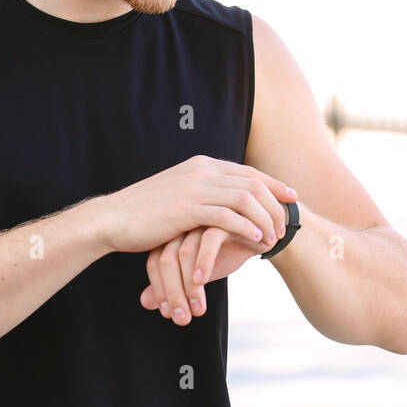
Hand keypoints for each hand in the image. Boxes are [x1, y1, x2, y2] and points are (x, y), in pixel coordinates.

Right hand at [102, 155, 296, 253]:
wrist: (113, 218)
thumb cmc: (146, 212)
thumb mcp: (179, 192)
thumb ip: (203, 190)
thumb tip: (225, 198)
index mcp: (202, 165)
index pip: (248, 172)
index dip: (274, 185)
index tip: (293, 197)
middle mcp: (202, 171)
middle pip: (253, 183)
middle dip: (275, 205)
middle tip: (286, 227)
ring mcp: (194, 188)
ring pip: (245, 199)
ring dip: (265, 219)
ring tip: (274, 238)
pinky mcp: (186, 209)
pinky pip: (227, 216)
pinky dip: (247, 228)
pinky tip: (256, 241)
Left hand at [141, 226, 267, 325]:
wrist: (266, 234)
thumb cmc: (228, 250)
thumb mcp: (199, 271)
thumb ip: (173, 284)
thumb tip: (144, 303)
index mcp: (173, 233)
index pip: (155, 262)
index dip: (159, 290)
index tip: (168, 315)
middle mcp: (184, 224)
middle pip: (166, 260)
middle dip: (172, 294)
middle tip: (182, 320)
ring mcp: (202, 218)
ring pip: (184, 253)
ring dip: (189, 287)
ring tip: (198, 310)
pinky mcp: (224, 217)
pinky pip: (208, 240)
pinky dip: (204, 263)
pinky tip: (204, 282)